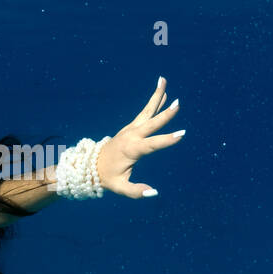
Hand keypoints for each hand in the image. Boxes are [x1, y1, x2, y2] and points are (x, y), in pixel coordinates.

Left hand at [97, 76, 183, 197]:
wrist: (91, 165)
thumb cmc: (107, 177)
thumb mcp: (119, 187)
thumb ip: (136, 192)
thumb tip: (154, 193)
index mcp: (131, 150)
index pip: (152, 144)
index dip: (167, 140)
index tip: (181, 134)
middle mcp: (131, 136)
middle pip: (151, 123)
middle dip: (165, 115)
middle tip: (178, 104)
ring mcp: (130, 129)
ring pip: (147, 111)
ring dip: (157, 96)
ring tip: (163, 81)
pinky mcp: (131, 127)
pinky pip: (145, 113)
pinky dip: (154, 103)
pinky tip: (164, 94)